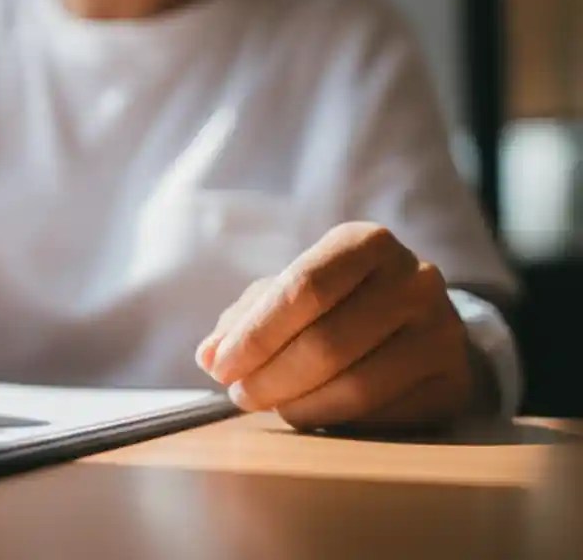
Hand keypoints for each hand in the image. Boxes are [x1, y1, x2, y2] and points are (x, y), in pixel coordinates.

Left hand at [196, 222, 475, 431]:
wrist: (417, 326)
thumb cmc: (337, 304)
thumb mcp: (289, 294)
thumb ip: (246, 319)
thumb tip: (209, 355)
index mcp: (366, 243)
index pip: (303, 288)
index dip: (256, 334)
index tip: (220, 367)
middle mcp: (414, 279)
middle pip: (326, 342)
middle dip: (270, 377)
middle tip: (239, 395)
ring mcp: (442, 330)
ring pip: (356, 386)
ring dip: (298, 405)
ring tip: (272, 405)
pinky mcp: (453, 380)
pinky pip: (383, 415)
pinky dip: (335, 420)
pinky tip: (312, 412)